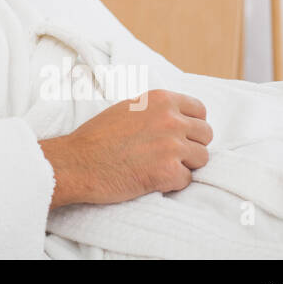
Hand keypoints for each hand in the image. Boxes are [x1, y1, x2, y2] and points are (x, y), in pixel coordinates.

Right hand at [37, 90, 212, 209]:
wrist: (77, 163)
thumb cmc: (97, 137)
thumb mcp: (128, 108)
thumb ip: (157, 110)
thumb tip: (181, 119)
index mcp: (161, 99)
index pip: (200, 111)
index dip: (192, 125)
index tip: (181, 135)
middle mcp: (170, 119)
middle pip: (206, 135)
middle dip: (191, 146)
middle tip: (168, 154)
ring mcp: (171, 145)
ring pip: (202, 158)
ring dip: (184, 165)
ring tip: (158, 166)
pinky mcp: (168, 172)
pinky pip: (187, 180)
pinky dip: (171, 184)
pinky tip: (150, 179)